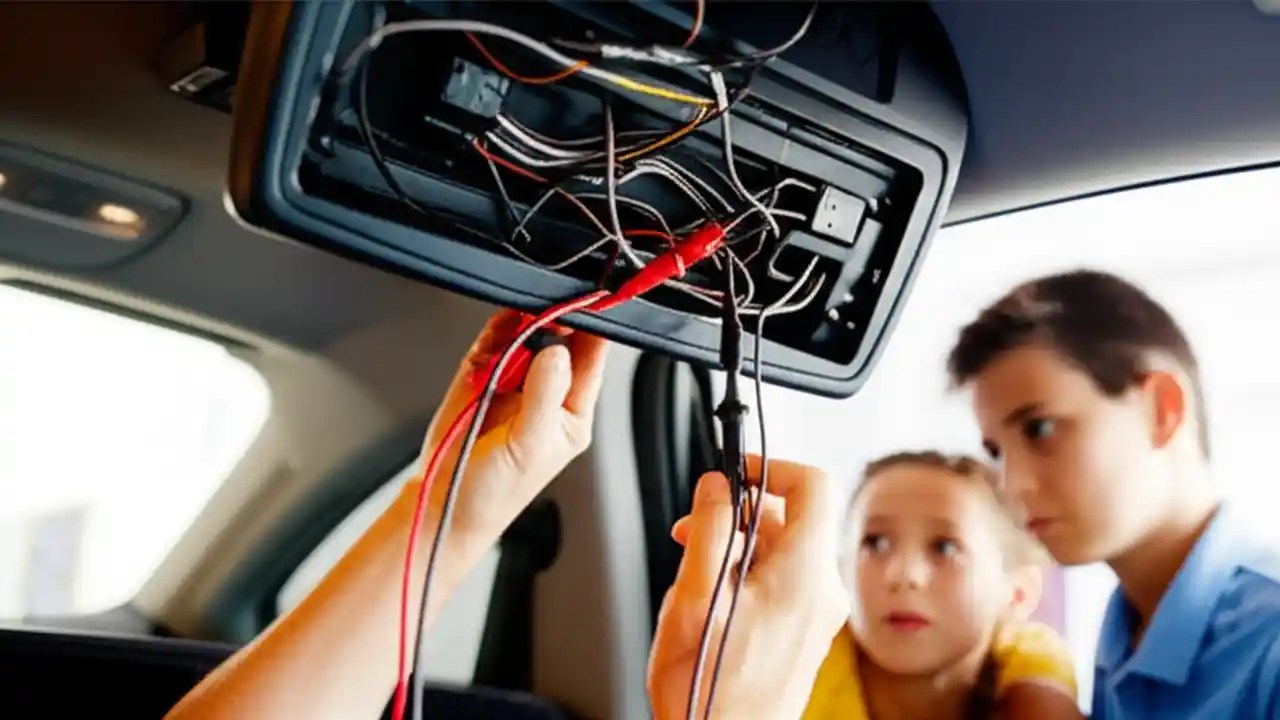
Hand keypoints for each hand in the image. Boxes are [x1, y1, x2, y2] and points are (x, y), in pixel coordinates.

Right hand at [418, 310, 607, 554]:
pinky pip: (492, 340)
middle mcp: (547, 392)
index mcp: (572, 413)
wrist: (442, 502)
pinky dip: (493, 331)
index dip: (592, 329)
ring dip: (522, 323)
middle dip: (553, 320)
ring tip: (516, 328)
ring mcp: (514, 379)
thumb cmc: (495, 492)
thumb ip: (543, 396)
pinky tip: (495, 336)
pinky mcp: (481, 372)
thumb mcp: (528, 446)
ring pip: (526, 333)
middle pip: (561, 339)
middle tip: (544, 313)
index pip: (592, 359)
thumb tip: (557, 353)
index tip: (584, 305)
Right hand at [648, 456, 849, 719]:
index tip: (734, 471)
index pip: (812, 484)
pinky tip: (714, 592)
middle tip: (697, 523)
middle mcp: (821, 590)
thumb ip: (709, 528)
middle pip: (794, 516)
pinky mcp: (805, 629)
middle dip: (742, 510)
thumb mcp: (695, 596)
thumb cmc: (710, 688)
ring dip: (741, 540)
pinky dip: (751, 568)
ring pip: (785, 547)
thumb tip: (717, 485)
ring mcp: (817, 612)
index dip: (770, 466)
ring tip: (696, 564)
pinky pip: (785, 577)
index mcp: (803, 574)